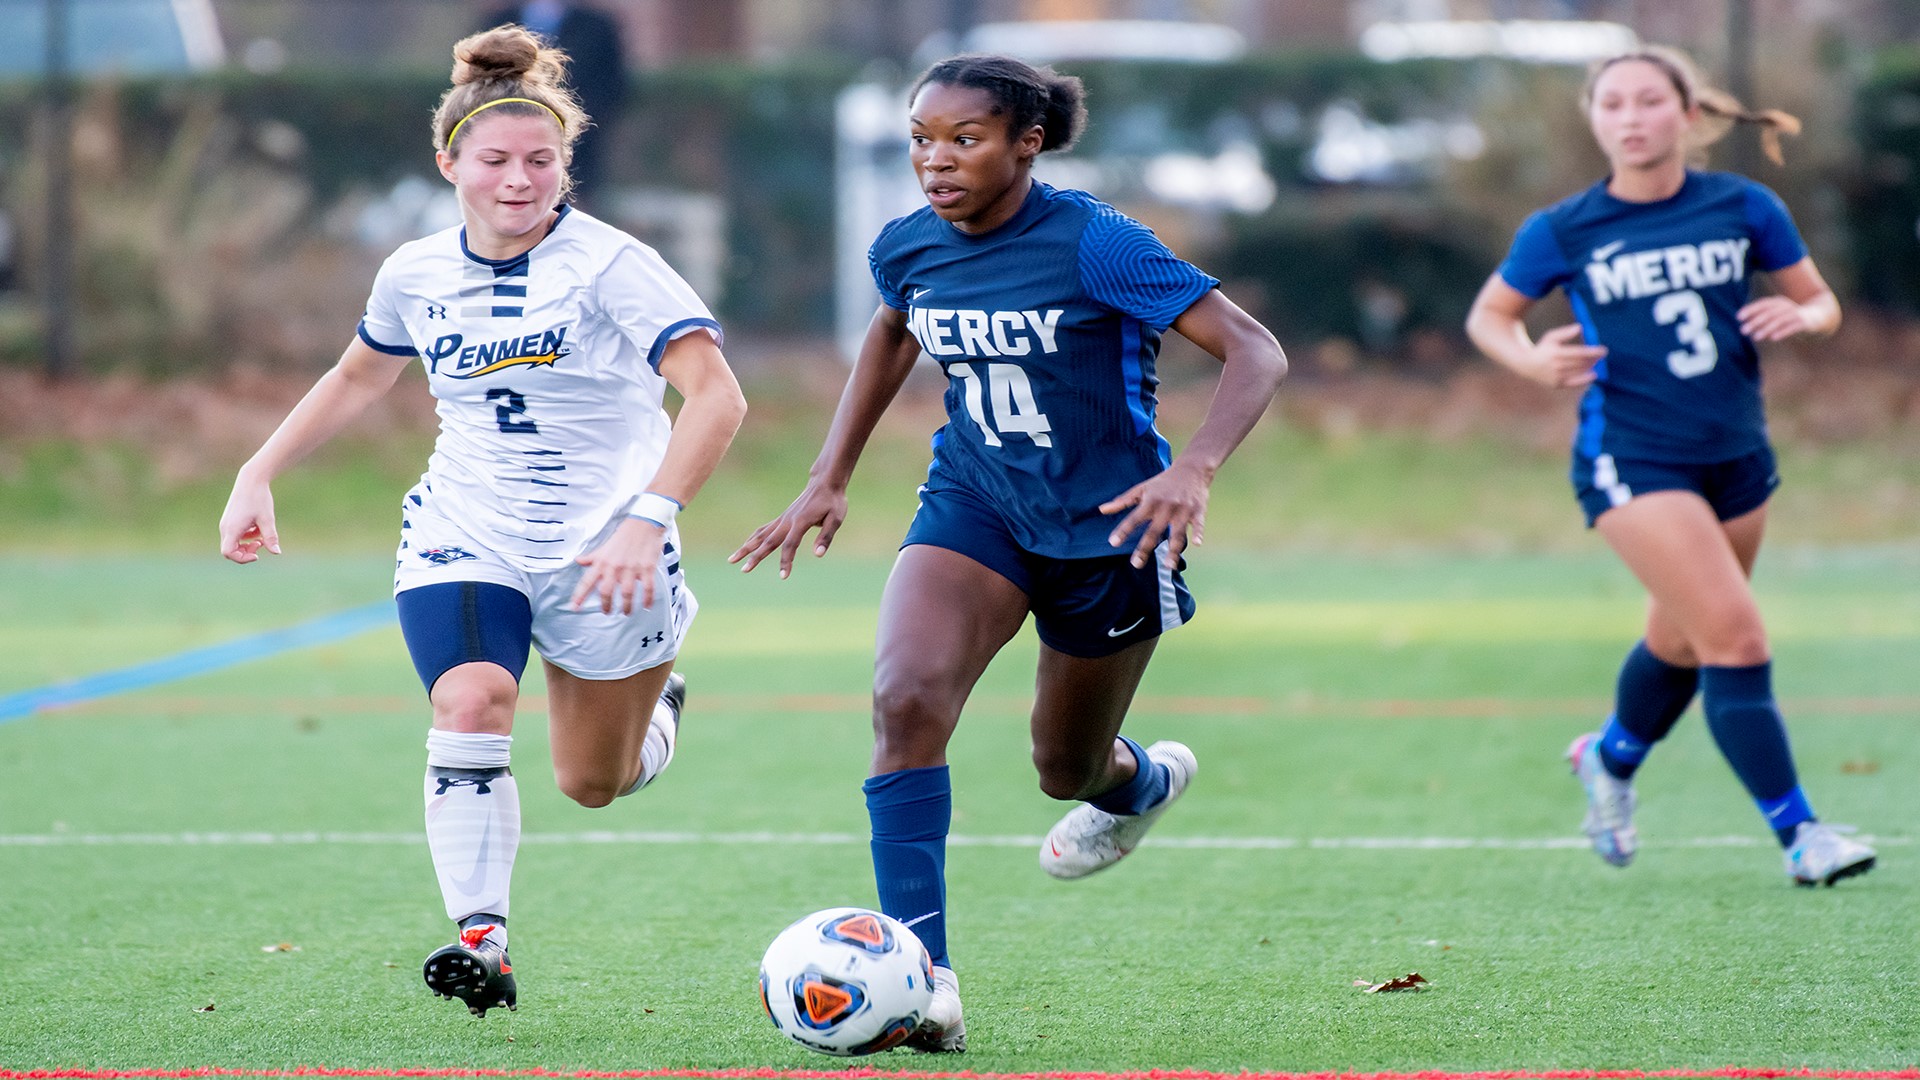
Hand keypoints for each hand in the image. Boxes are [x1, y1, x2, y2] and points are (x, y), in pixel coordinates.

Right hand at [218, 476, 280, 563]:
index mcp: (232, 528)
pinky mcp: (230, 519)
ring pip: (233, 543)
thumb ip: (270, 537)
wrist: (251, 479)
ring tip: (262, 537)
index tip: (257, 554)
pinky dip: (246, 536)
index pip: (228, 552)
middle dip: (245, 553)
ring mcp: (227, 523)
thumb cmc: (259, 498)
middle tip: (261, 545)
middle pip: (229, 550)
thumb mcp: (267, 519)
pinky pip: (236, 535)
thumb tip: (277, 553)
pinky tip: (258, 528)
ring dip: (247, 544)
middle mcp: (225, 527)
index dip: (241, 558)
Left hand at [572, 517, 665, 614]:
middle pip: (606, 591)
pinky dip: (647, 599)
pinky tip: (647, 606)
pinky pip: (648, 588)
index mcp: (603, 562)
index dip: (580, 595)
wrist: (644, 524)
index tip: (574, 607)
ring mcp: (632, 568)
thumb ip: (592, 557)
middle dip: (606, 605)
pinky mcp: (647, 568)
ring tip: (626, 612)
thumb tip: (579, 561)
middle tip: (607, 612)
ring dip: (626, 606)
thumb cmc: (624, 536)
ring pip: (627, 593)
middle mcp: (615, 567)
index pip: (587, 581)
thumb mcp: (604, 547)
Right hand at [728, 481, 848, 577]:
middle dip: (755, 557)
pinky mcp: (782, 518)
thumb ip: (826, 536)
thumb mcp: (836, 518)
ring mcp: (783, 519)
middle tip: (743, 570)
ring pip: (760, 535)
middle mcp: (787, 521)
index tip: (783, 576)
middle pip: (768, 542)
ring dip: (746, 548)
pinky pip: (764, 530)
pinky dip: (753, 539)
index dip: (786, 561)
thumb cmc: (833, 501)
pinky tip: (746, 546)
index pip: (790, 545)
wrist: (825, 482)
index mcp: (800, 522)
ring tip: (732, 560)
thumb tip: (818, 554)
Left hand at [1100, 460, 1209, 569]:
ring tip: (1168, 566)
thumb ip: (1122, 501)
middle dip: (1145, 548)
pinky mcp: (1198, 511)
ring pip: (1177, 533)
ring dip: (1173, 550)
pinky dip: (1198, 533)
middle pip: (1154, 531)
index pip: (1133, 518)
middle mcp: (1165, 507)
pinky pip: (1198, 524)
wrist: (1191, 469)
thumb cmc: (1163, 482)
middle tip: (1136, 564)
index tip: (1113, 543)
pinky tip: (1197, 544)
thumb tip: (1102, 510)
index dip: (1123, 530)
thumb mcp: (1141, 488)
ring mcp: (1182, 510)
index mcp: (1150, 502)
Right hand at [1524, 324, 1607, 387]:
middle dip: (1594, 359)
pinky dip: (1585, 379)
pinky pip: (1574, 382)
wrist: (1527, 365)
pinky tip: (1593, 374)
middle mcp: (1556, 366)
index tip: (1604, 350)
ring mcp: (1556, 376)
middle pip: (1581, 363)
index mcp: (1556, 353)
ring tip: (1595, 361)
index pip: (1580, 353)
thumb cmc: (1543, 348)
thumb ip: (1565, 332)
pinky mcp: (1557, 384)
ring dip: (1590, 366)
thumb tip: (1580, 327)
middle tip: (1601, 355)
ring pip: (1579, 372)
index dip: (1593, 352)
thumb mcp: (1551, 337)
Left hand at [1738, 296, 1815, 341]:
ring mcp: (1796, 314)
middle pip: (1769, 313)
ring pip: (1779, 320)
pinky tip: (1773, 338)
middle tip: (1743, 330)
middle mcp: (1786, 306)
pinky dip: (1782, 332)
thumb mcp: (1776, 317)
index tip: (1738, 317)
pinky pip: (1792, 327)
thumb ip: (1761, 321)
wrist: (1819, 317)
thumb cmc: (1791, 318)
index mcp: (1778, 303)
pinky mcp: (1805, 323)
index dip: (1750, 309)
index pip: (1763, 304)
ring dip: (1766, 328)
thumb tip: (1743, 329)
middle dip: (1755, 321)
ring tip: (1755, 337)